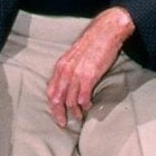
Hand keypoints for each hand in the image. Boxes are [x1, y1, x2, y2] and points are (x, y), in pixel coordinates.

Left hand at [46, 7, 132, 128]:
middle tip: (63, 123)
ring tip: (79, 116)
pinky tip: (88, 106)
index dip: (52, 105)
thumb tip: (66, 84)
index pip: (50, 90)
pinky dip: (85, 106)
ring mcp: (77, 74)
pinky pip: (83, 98)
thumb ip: (68, 69)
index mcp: (60, 65)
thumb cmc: (92, 43)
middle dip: (59, 113)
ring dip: (74, 112)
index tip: (57, 114)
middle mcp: (66, 71)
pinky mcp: (89, 76)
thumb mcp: (73, 56)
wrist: (105, 31)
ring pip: (70, 101)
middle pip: (57, 99)